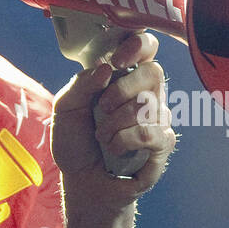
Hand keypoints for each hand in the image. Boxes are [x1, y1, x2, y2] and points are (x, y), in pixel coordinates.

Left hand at [52, 28, 175, 213]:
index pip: (146, 46)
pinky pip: (150, 132)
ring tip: (102, 136)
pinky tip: (115, 148)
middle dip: (122, 90)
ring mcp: (158, 117)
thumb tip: (105, 68)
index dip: (138, 45)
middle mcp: (146, 92)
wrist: (82, 182)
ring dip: (114, 123)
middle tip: (102, 108)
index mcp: (124, 76)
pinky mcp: (163, 143)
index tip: (118, 60)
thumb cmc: (75, 141)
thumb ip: (80, 84)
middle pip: (154, 72)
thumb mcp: (65, 108)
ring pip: (148, 105)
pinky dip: (124, 141)